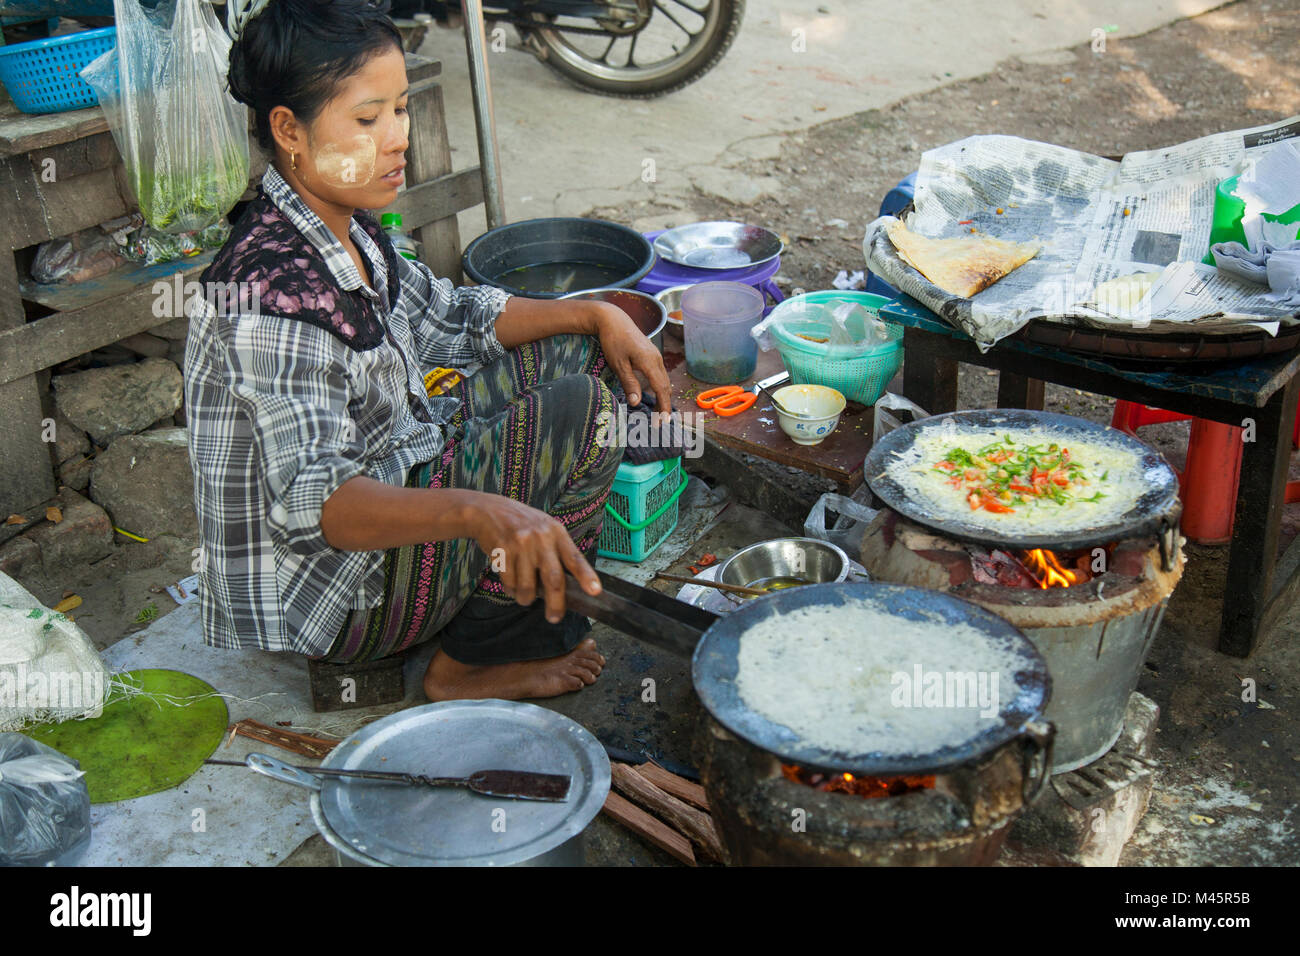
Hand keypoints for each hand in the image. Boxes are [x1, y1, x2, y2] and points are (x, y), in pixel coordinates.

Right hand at [469, 494, 601, 622]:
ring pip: (528, 587)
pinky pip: (509, 583)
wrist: (488, 510)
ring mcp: (522, 544)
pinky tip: (511, 584)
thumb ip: (557, 551)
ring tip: (525, 597)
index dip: (587, 576)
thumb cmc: (522, 524)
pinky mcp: (503, 551)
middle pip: (554, 579)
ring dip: (526, 599)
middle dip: (556, 604)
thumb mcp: (545, 529)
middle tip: (555, 617)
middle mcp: (541, 538)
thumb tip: (568, 585)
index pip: (575, 558)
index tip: (595, 591)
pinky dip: (511, 590)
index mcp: (557, 533)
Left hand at [587, 302, 672, 411]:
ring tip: (657, 412)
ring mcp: (655, 356)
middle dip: (664, 405)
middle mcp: (656, 359)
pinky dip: (660, 387)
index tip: (663, 421)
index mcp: (649, 362)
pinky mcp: (652, 354)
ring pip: (664, 380)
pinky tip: (654, 394)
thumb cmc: (613, 340)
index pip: (661, 389)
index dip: (663, 407)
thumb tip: (636, 403)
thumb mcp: (618, 364)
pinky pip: (660, 374)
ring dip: (663, 397)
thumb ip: (629, 384)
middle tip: (659, 422)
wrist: (613, 319)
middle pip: (666, 387)